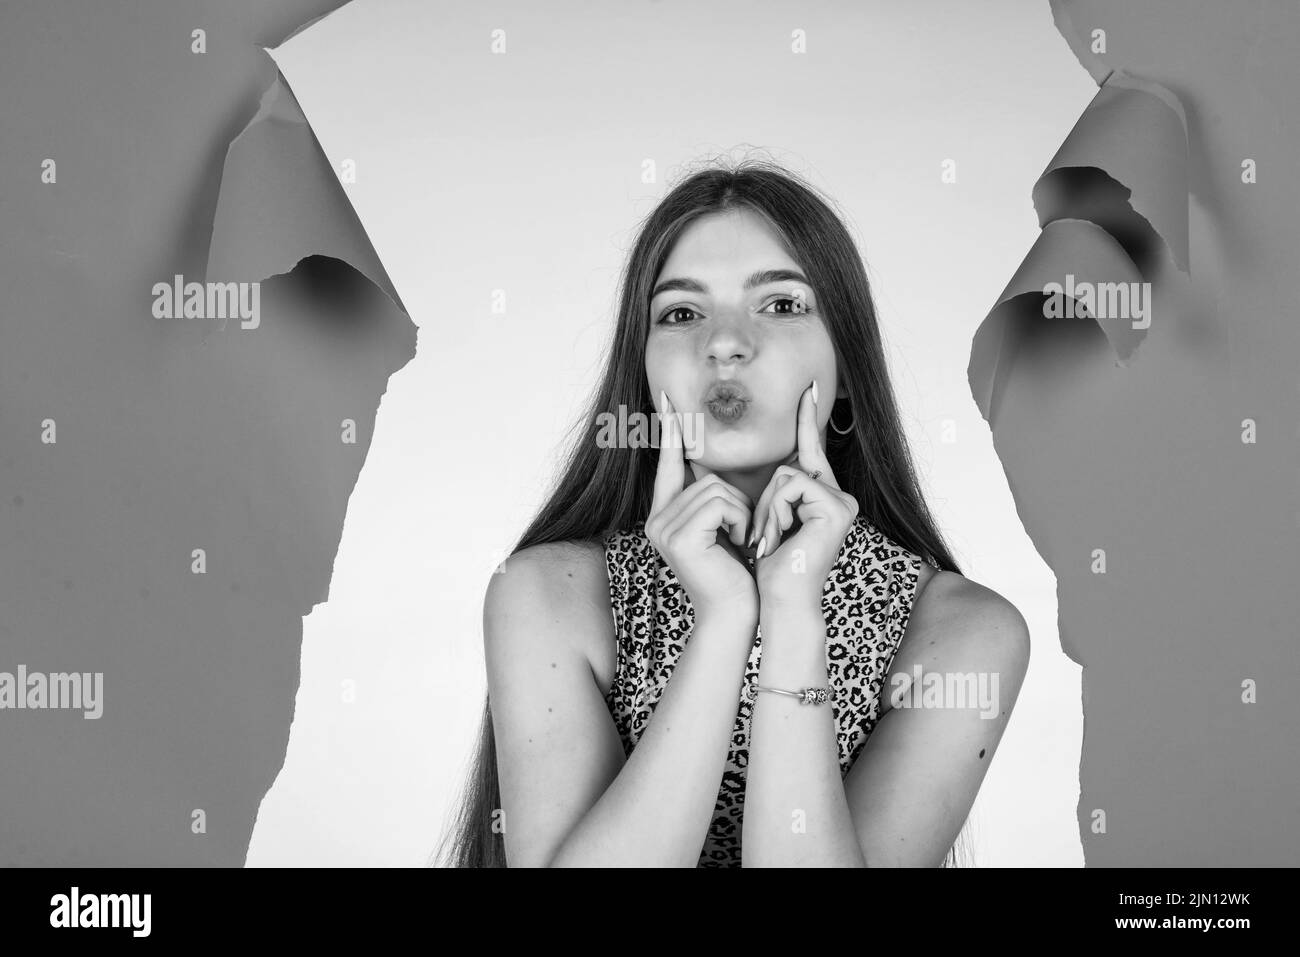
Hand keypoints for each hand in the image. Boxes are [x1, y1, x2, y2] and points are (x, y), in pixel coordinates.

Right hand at [645, 390, 758, 621]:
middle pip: (703, 475)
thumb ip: (713, 498)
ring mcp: (664, 529)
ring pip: (714, 487)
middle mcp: (658, 521)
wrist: (736, 612)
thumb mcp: (723, 527)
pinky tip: (740, 543)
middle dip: (735, 499)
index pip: (668, 465)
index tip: (667, 399)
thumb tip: (711, 461)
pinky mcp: (679, 537)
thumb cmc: (737, 572)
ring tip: (742, 541)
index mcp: (665, 517)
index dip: (671, 433)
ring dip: (741, 511)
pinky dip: (740, 519)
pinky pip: (719, 503)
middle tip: (744, 533)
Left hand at [748, 380, 858, 608]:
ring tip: (770, 542)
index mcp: (821, 497)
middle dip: (766, 502)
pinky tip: (779, 538)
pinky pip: (791, 485)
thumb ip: (755, 488)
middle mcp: (837, 497)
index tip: (808, 388)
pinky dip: (775, 511)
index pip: (809, 452)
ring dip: (767, 510)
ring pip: (786, 474)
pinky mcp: (837, 508)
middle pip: (789, 466)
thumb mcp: (755, 518)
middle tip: (762, 539)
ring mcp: (842, 502)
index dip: (807, 420)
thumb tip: (718, 455)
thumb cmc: (764, 566)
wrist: (778, 598)